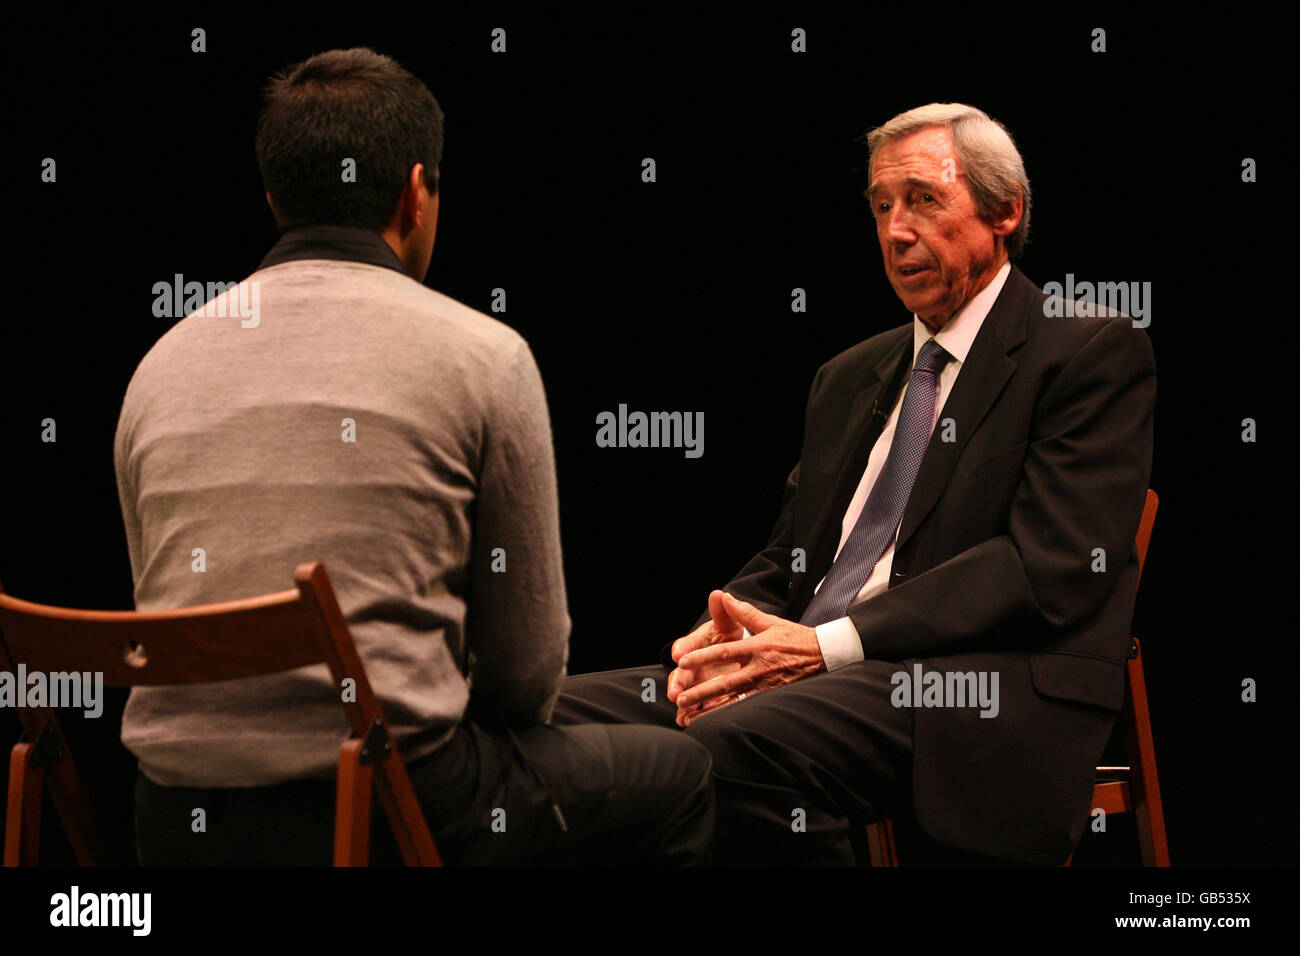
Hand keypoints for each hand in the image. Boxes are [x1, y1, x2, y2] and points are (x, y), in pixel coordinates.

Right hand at [667, 590, 742, 725]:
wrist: (731, 649)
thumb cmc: (725, 634)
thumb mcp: (725, 622)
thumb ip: (722, 611)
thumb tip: (718, 594)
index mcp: (694, 645)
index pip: (685, 645)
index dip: (682, 649)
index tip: (678, 654)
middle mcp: (690, 664)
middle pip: (681, 673)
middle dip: (677, 683)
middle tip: (674, 692)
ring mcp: (695, 681)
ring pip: (686, 693)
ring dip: (683, 702)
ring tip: (681, 713)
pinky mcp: (703, 695)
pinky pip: (698, 706)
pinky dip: (693, 714)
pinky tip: (689, 722)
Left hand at [674, 593, 825, 725]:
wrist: (824, 655)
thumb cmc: (796, 638)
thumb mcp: (771, 622)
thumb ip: (745, 612)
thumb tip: (725, 597)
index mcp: (756, 647)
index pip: (725, 652)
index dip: (702, 657)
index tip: (683, 662)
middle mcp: (759, 669)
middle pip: (725, 683)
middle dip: (702, 692)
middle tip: (680, 698)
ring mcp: (766, 686)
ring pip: (734, 701)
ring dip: (712, 709)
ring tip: (691, 717)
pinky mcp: (773, 697)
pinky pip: (748, 709)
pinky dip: (731, 716)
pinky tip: (716, 724)